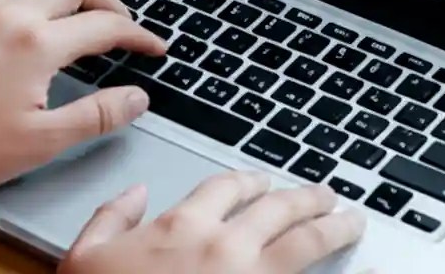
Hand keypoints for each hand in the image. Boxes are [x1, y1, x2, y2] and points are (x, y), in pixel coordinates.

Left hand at [0, 0, 167, 196]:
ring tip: (70, 5)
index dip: (138, 36)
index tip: (152, 47)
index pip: (105, 26)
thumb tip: (135, 99)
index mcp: (37, 44)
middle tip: (119, 22)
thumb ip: (96, 116)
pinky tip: (7, 3)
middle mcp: (6, 17)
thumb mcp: (41, 142)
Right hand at [58, 171, 365, 273]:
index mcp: (181, 226)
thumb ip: (109, 218)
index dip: (247, 180)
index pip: (224, 186)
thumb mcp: (82, 259)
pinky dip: (340, 273)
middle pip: (279, 207)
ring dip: (335, 226)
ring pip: (306, 241)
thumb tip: (134, 192)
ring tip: (352, 221)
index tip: (260, 182)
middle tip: (327, 197)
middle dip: (307, 197)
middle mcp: (224, 246)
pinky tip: (361, 269)